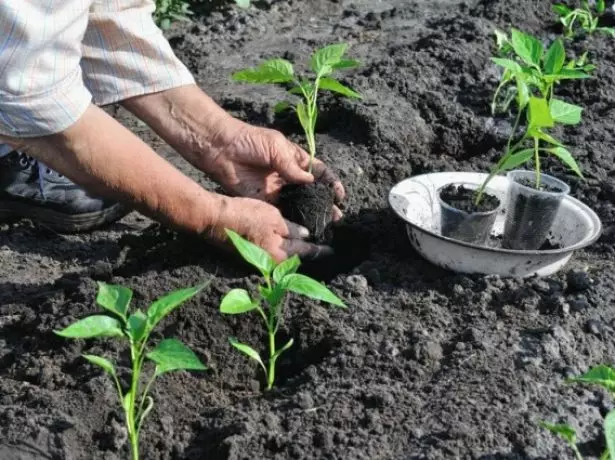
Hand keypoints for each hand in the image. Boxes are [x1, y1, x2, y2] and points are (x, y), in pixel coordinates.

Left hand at [205, 121, 344, 219]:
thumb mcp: (276, 147)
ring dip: (312, 213)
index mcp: (295, 159)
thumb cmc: (250, 141)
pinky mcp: (264, 200)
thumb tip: (311, 181)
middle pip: (312, 191)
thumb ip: (293, 166)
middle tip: (337, 216)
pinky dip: (293, 218)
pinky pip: (282, 211)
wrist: (221, 149)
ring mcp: (277, 189)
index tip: (340, 194)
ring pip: (299, 203)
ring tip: (326, 224)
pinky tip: (304, 226)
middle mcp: (288, 175)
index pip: (318, 172)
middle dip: (325, 202)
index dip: (331, 182)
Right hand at [206, 196, 333, 262]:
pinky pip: (271, 252)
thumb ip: (292, 228)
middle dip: (308, 252)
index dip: (320, 250)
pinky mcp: (249, 254)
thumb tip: (306, 235)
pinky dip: (280, 247)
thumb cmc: (243, 216)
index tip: (332, 250)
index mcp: (279, 255)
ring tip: (307, 242)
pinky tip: (284, 239)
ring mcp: (258, 260)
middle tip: (322, 245)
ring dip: (294, 250)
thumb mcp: (273, 217)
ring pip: (283, 255)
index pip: (306, 252)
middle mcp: (270, 262)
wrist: (212, 219)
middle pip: (295, 258)